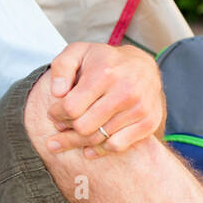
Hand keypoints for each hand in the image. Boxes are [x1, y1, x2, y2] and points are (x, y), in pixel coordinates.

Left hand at [44, 42, 164, 156]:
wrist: (143, 65)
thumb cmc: (103, 60)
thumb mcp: (78, 52)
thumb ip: (61, 68)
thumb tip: (57, 93)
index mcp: (105, 73)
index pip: (71, 107)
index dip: (56, 113)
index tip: (54, 112)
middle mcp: (125, 92)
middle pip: (83, 127)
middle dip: (66, 128)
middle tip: (61, 125)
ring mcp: (139, 108)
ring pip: (98, 139)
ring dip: (79, 140)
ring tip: (70, 135)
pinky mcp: (149, 122)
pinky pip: (117, 146)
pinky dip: (100, 149)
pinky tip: (88, 147)